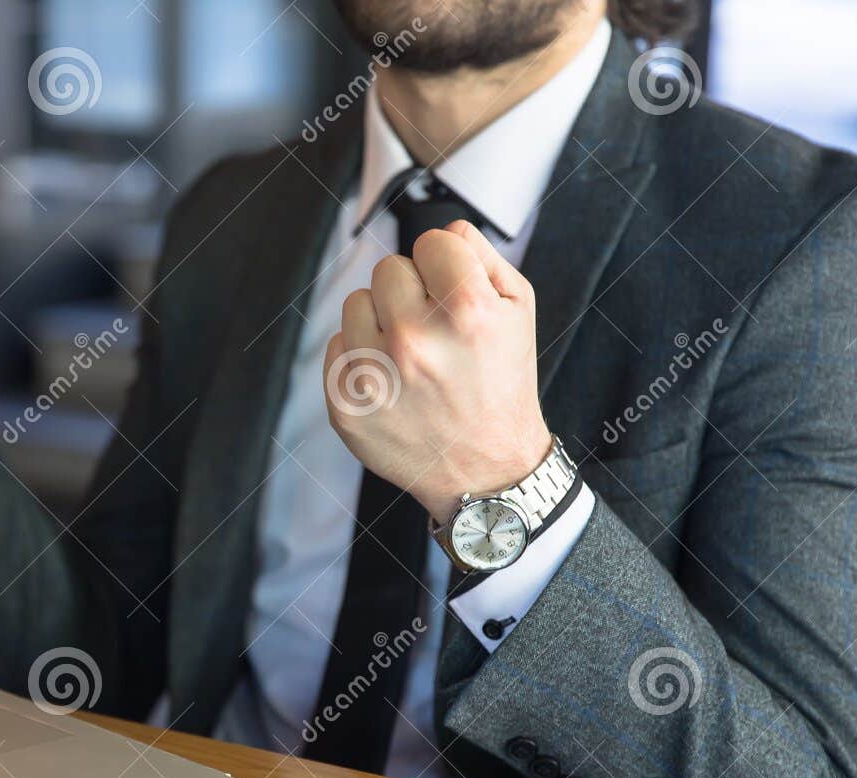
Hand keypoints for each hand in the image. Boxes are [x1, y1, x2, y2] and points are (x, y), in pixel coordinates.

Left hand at [323, 219, 551, 521]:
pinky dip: (360, 358)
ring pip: (356, 303)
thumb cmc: (502, 385)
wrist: (486, 469)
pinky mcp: (346, 404)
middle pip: (389, 268)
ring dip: (380, 321)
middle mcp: (415, 341)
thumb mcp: (519, 312)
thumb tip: (446, 229)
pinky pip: (337, 346)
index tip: (452, 292)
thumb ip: (483, 256)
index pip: (431, 242)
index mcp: (465, 312)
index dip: (446, 264)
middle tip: (434, 330)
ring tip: (412, 356)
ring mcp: (375, 375)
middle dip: (412, 292)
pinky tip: (392, 381)